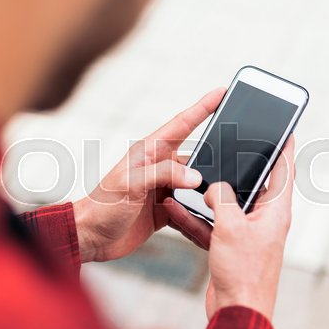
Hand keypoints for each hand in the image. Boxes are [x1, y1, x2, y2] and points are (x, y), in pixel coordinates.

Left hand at [72, 89, 224, 262]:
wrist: (90, 237)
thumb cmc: (102, 206)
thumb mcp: (131, 184)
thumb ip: (163, 174)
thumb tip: (195, 175)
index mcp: (149, 151)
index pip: (182, 124)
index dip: (203, 107)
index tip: (223, 91)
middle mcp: (158, 166)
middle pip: (196, 156)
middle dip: (215, 156)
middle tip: (237, 155)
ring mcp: (163, 188)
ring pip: (196, 184)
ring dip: (206, 192)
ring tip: (220, 197)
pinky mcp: (165, 209)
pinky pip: (190, 207)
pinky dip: (197, 213)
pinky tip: (204, 218)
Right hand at [202, 137, 295, 320]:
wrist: (236, 314)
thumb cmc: (243, 272)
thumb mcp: (231, 226)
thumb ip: (222, 198)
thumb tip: (213, 187)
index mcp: (276, 210)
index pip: (284, 169)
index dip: (286, 146)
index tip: (287, 126)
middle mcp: (265, 219)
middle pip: (253, 183)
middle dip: (237, 166)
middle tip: (227, 144)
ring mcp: (247, 233)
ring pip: (226, 203)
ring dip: (207, 194)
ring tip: (189, 177)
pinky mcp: (231, 247)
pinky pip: (212, 224)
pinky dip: (195, 217)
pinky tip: (174, 208)